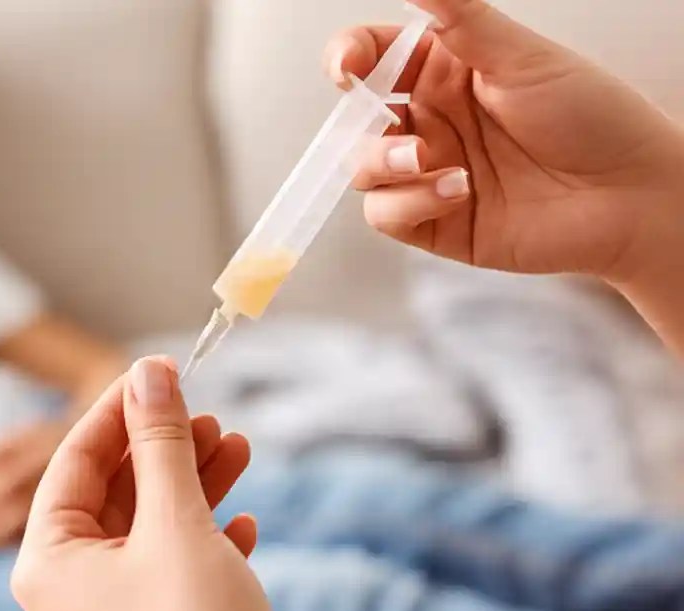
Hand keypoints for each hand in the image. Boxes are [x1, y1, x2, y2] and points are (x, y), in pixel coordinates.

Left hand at [12, 358, 299, 610]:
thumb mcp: (176, 523)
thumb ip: (161, 443)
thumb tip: (148, 375)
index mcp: (46, 565)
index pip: (73, 464)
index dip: (118, 411)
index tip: (157, 374)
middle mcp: (62, 596)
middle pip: (111, 497)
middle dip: (164, 452)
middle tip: (209, 415)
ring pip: (143, 533)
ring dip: (190, 489)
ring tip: (238, 448)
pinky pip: (163, 574)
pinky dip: (199, 541)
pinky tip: (241, 521)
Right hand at [329, 0, 683, 281]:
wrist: (632, 196)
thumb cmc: (595, 120)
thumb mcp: (522, 58)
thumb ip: (460, 20)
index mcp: (447, 72)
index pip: (374, 58)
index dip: (348, 59)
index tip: (347, 68)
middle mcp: (433, 120)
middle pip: (356, 118)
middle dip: (360, 121)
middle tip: (390, 122)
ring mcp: (430, 172)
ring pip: (362, 167)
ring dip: (382, 162)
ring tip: (428, 160)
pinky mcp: (434, 222)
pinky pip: (386, 213)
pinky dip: (409, 202)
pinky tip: (456, 192)